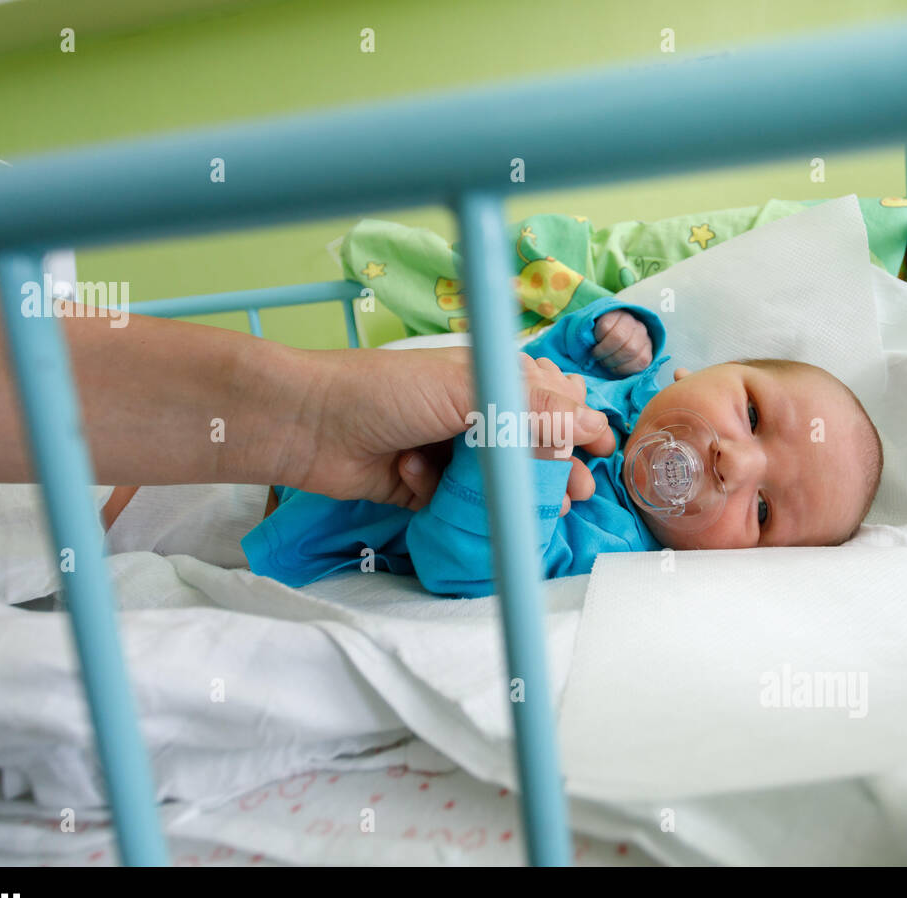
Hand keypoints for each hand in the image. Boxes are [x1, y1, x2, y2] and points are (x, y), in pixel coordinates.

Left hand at [272, 346, 614, 512]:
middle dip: (555, 468)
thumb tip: (589, 424)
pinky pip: (456, 502)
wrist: (305, 423)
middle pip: (529, 446)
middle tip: (575, 493)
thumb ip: (530, 408)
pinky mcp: (423, 489)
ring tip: (543, 509)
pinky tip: (417, 479)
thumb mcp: (464, 390)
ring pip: (498, 480)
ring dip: (512, 490)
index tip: (601, 451)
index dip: (578, 423)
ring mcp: (447, 453)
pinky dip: (444, 496)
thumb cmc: (386, 392)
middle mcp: (470, 414)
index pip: (548, 400)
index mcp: (485, 379)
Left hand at [592, 308, 652, 374]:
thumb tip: (585, 339)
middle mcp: (634, 323)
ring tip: (606, 363)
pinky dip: (624, 369)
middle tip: (598, 357)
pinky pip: (640, 362)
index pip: (606, 325)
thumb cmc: (603, 336)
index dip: (597, 337)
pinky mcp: (648, 353)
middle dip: (604, 352)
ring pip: (631, 350)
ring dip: (613, 361)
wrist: (624, 339)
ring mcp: (644, 338)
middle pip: (619, 338)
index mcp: (618, 313)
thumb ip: (587, 330)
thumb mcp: (594, 327)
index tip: (593, 343)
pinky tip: (616, 368)